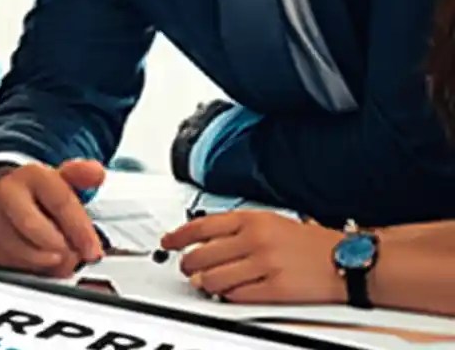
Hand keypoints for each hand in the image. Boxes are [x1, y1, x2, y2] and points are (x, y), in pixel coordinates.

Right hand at [0, 160, 105, 277]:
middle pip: (34, 227)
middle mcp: (6, 191)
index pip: (61, 202)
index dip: (80, 230)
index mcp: (34, 174)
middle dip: (58, 248)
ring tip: (53, 255)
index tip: (93, 252)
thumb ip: (82, 178)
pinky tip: (33, 257)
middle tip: (70, 256)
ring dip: (45, 262)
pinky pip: (8, 264)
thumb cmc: (36, 197)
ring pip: (22, 251)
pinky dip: (28, 267)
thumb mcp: (61, 183)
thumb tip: (96, 172)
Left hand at [161, 210, 346, 303]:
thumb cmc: (308, 242)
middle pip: (202, 255)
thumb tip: (202, 242)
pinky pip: (236, 295)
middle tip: (188, 268)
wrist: (346, 260)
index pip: (201, 226)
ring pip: (213, 278)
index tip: (168, 242)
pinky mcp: (275, 289)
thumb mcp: (270, 221)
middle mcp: (255, 240)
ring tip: (204, 283)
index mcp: (252, 220)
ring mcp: (264, 265)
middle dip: (189, 265)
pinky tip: (228, 291)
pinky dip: (226, 295)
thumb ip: (236, 229)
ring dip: (203, 283)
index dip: (178, 236)